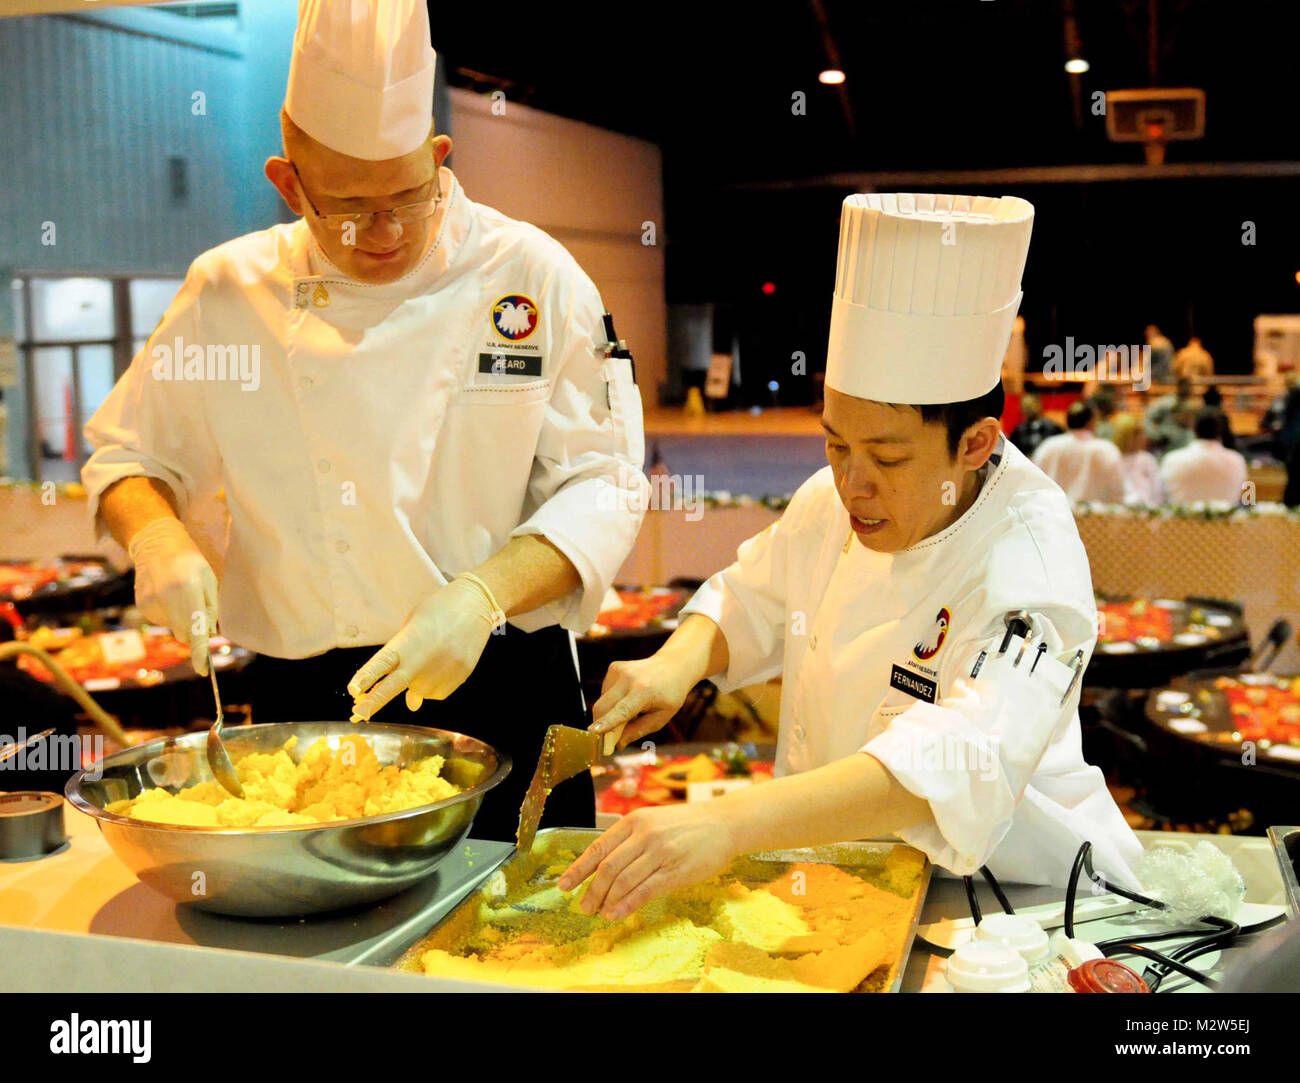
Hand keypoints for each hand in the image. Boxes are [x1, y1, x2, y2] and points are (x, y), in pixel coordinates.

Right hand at [127, 516, 218, 675]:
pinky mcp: (143, 607)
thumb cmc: (191, 563)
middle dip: (196, 631)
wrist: (157, 546)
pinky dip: (170, 615)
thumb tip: (208, 634)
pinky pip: (163, 621)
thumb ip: (210, 608)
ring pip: (175, 628)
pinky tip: (168, 596)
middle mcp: (166, 599)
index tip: (203, 669)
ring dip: (183, 620)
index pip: (195, 627)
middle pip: (186, 633)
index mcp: (187, 589)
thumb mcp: (209, 580)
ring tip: (181, 596)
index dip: (199, 652)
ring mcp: (151, 604)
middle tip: (200, 611)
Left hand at [348, 576, 501, 719]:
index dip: (367, 677)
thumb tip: (411, 702)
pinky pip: (438, 692)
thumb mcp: (414, 625)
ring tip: (429, 657)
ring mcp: (444, 671)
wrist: (476, 604)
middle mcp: (425, 659)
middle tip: (358, 715)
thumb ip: (403, 657)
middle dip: (374, 702)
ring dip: (416, 684)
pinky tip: (441, 663)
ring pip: (420, 694)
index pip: (383, 662)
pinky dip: (434, 684)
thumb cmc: (438, 609)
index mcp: (410, 641)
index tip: (353, 691)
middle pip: (394, 686)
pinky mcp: (460, 677)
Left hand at [557, 803, 736, 919]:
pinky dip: (628, 904)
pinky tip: (618, 913)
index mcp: (634, 820)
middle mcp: (645, 835)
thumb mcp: (653, 821)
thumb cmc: (686, 825)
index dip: (579, 869)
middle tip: (584, 907)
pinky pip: (645, 891)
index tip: (564, 885)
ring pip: (624, 881)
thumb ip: (629, 840)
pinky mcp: (676, 870)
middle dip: (592, 890)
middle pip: (608, 868)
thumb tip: (602, 867)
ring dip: (608, 901)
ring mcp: (661, 853)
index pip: (599, 847)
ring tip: (600, 913)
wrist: (724, 823)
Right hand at [588, 651, 699, 750]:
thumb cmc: (669, 695)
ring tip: (632, 709)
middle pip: (603, 707)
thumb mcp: (660, 717)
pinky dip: (612, 702)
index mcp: (644, 692)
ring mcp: (619, 670)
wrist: (673, 666)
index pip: (622, 710)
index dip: (607, 722)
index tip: (592, 731)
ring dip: (610, 713)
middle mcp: (629, 678)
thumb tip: (617, 744)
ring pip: (602, 702)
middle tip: (608, 742)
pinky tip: (628, 696)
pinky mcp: (613, 668)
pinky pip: (605, 693)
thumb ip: (638, 731)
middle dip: (601, 726)